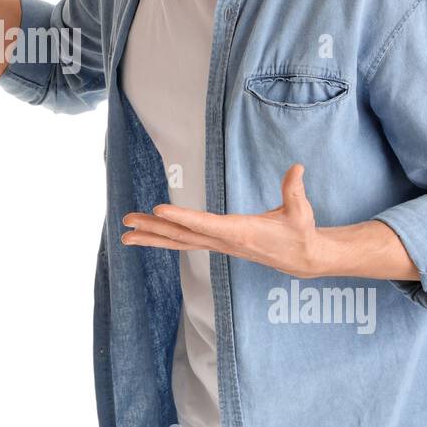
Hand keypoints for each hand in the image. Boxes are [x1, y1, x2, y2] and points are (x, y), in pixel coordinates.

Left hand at [120, 163, 331, 278]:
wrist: (300, 258)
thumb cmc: (299, 232)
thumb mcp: (301, 211)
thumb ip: (294, 190)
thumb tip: (297, 168)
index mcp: (241, 232)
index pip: (206, 224)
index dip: (183, 217)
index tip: (159, 208)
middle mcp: (224, 241)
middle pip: (183, 235)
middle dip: (153, 227)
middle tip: (126, 220)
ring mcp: (218, 245)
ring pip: (179, 242)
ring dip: (152, 236)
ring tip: (126, 234)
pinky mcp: (217, 245)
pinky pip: (185, 243)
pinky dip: (164, 239)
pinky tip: (147, 236)